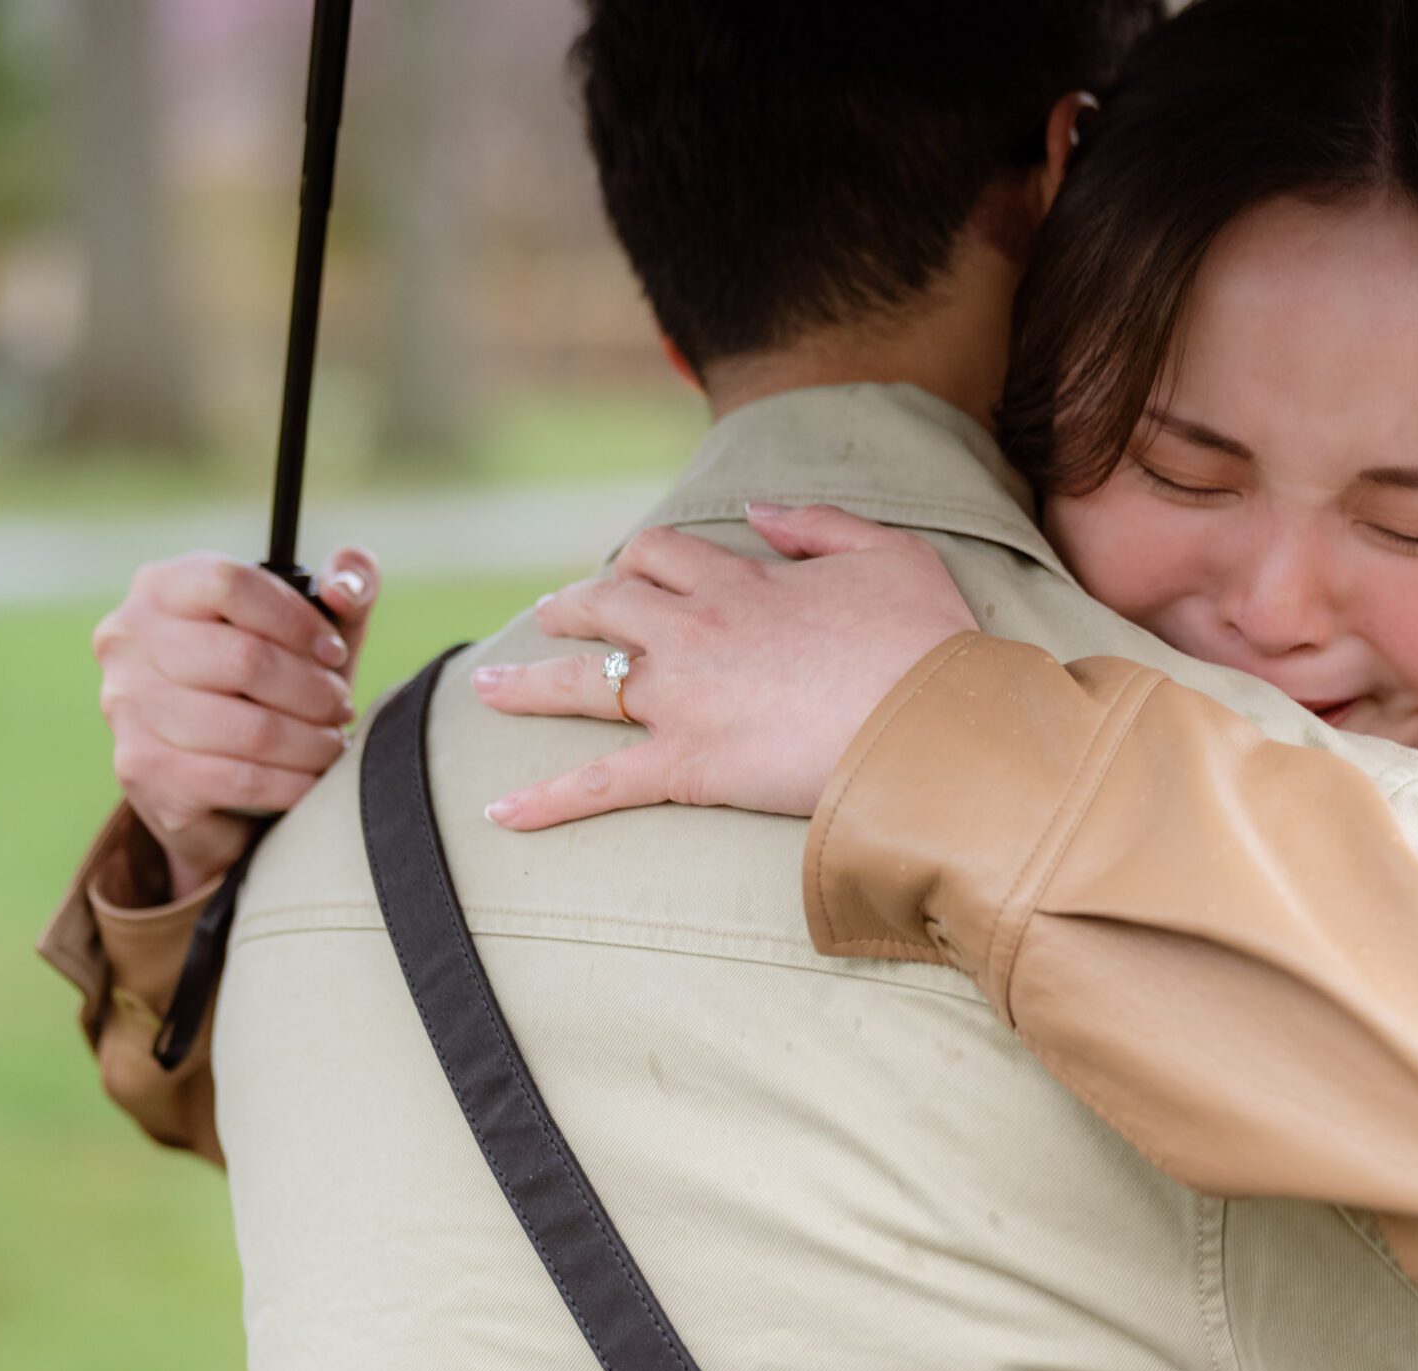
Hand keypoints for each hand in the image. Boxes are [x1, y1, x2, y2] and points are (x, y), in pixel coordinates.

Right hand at [92, 547, 377, 894]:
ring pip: (249, 729)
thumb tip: (345, 590)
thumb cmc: (272, 683)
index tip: (333, 652)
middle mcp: (128, 640)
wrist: (216, 775)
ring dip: (311, 743)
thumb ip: (348, 584)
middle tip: (340, 709)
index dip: (297, 621)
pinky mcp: (142, 771)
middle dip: (314, 691)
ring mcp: (126, 707)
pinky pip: (239, 780)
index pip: (230, 584)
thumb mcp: (312, 627)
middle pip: (244, 659)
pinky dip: (292, 784)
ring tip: (330, 744)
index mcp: (162, 589)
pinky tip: (310, 781)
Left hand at [476, 503, 976, 827]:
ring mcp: (680, 701)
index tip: (628, 571)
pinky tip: (498, 813)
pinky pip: (596, 783)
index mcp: (738, 581)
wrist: (932, 727)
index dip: (636, 559)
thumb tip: (760, 509)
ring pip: (580, 685)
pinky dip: (543, 800)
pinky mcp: (684, 768)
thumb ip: (819, 523)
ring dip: (525, 683)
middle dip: (569, 609)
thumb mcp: (890, 553)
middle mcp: (693, 632)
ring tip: (485, 688)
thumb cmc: (926, 643)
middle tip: (548, 617)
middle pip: (603, 605)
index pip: (658, 553)